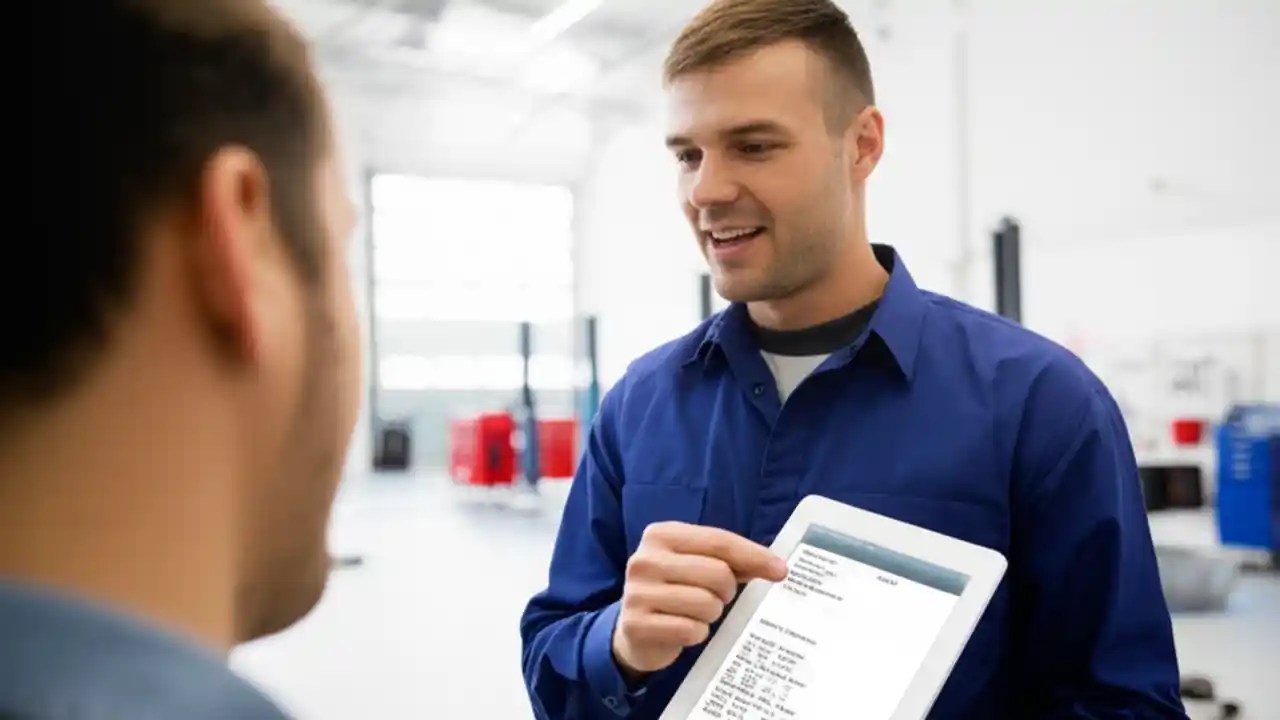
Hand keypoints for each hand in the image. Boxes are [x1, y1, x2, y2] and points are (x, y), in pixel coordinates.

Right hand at [612, 522, 787, 676]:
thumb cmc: (676, 590)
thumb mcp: (699, 565)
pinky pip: (690, 629)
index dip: (754, 555)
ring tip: (697, 612)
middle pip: (717, 573)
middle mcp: (644, 559)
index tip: (781, 570)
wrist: (634, 629)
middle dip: (727, 591)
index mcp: (661, 534)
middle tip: (717, 597)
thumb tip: (778, 567)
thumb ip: (735, 561)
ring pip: (706, 603)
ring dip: (711, 613)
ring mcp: (636, 593)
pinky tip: (683, 629)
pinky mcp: (636, 625)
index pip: (719, 541)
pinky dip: (696, 633)